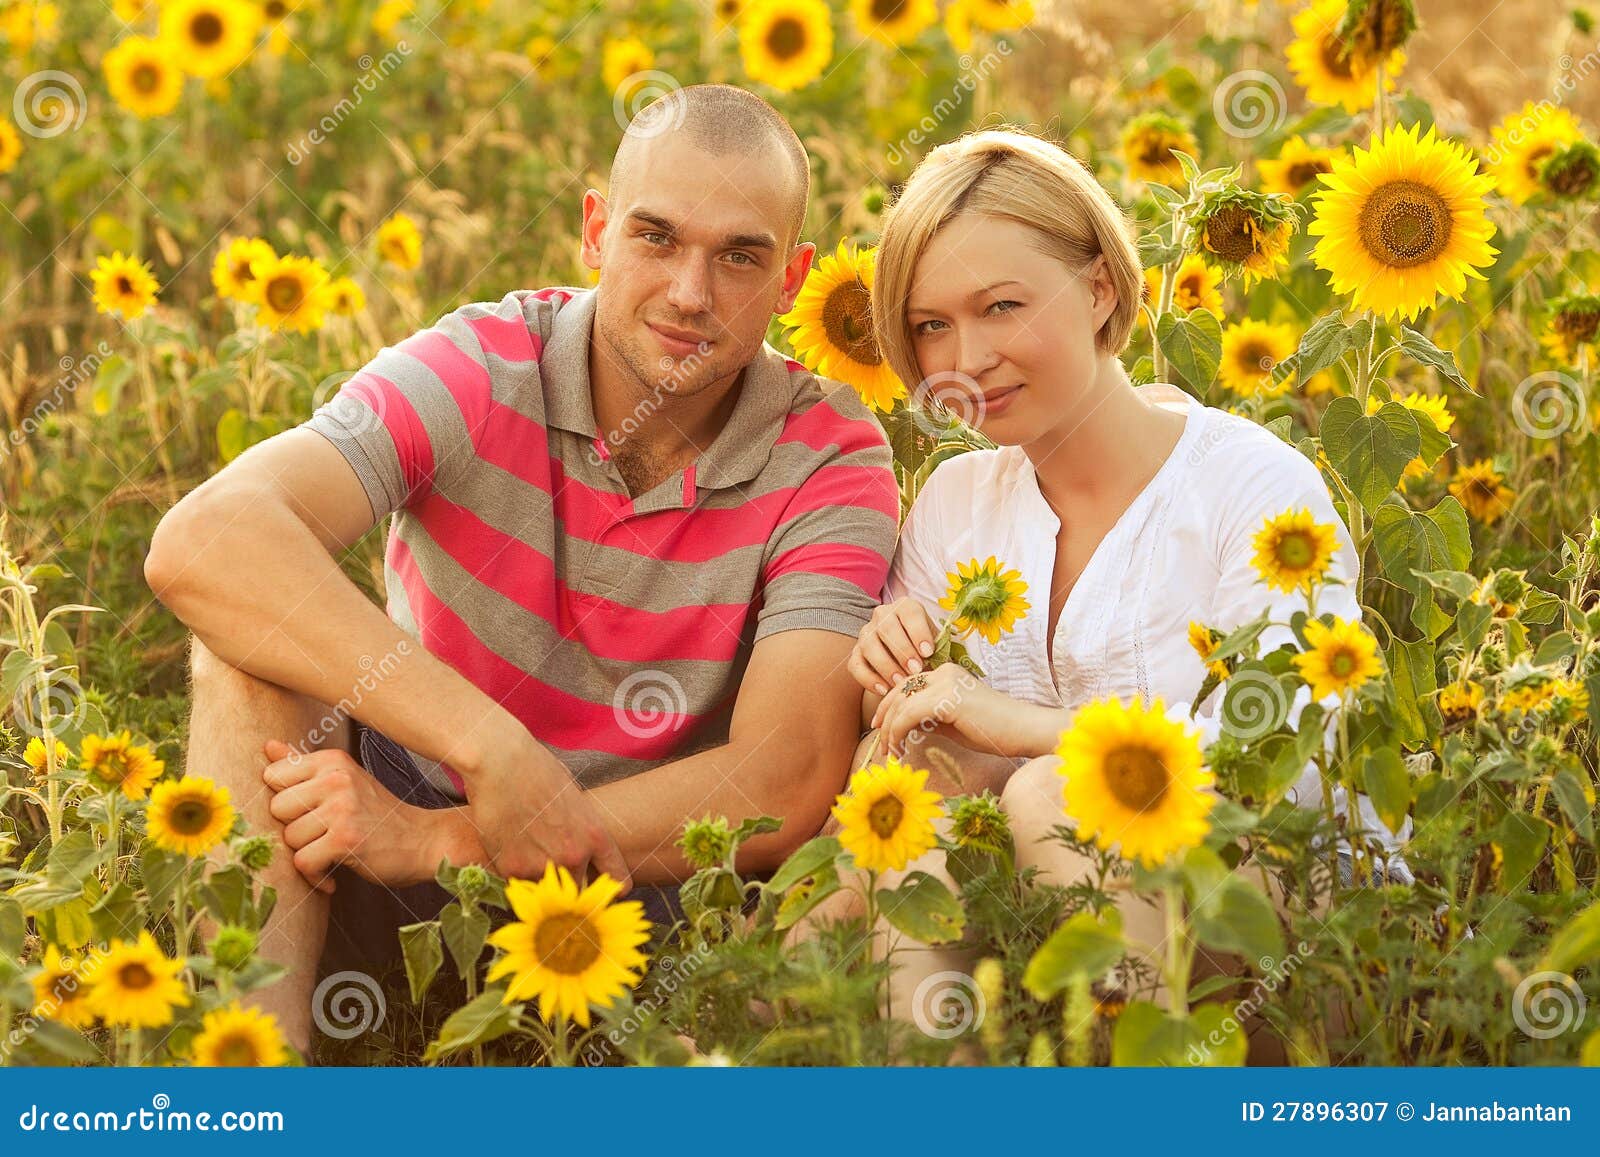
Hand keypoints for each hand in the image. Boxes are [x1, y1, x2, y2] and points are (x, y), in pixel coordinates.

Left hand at [261, 739, 479, 892]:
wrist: (424, 841)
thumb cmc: (379, 814)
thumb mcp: (345, 780)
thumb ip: (303, 765)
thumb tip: (268, 746)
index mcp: (332, 761)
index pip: (273, 776)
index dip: (287, 800)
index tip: (310, 812)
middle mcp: (336, 779)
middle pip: (277, 809)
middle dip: (296, 828)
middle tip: (324, 835)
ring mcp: (342, 808)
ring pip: (289, 839)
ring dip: (308, 854)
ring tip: (332, 853)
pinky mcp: (345, 839)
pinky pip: (303, 863)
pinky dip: (316, 876)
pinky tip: (333, 874)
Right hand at [464, 736, 632, 891]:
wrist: (501, 763)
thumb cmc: (538, 770)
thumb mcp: (574, 799)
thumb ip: (580, 830)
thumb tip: (580, 847)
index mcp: (595, 836)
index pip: (617, 879)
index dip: (612, 889)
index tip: (608, 892)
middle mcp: (574, 856)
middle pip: (577, 890)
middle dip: (568, 884)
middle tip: (552, 868)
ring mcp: (543, 865)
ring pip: (545, 890)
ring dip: (537, 879)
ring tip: (525, 852)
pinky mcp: (512, 869)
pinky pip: (517, 883)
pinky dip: (512, 872)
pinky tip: (506, 847)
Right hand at [849, 597, 938, 694]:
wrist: (908, 660)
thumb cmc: (925, 651)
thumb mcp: (936, 645)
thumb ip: (939, 651)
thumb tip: (943, 664)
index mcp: (906, 607)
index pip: (909, 613)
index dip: (919, 632)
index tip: (928, 652)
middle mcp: (883, 615)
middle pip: (886, 628)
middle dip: (902, 651)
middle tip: (915, 670)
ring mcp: (866, 634)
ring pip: (869, 646)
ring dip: (885, 666)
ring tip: (900, 682)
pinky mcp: (855, 653)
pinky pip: (856, 665)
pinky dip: (868, 679)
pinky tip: (883, 690)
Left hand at [871, 664, 1068, 760]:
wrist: (1023, 730)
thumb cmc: (994, 730)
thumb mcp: (954, 720)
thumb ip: (931, 716)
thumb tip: (906, 724)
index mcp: (947, 673)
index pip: (908, 685)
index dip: (890, 705)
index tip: (881, 726)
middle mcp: (943, 672)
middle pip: (899, 691)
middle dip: (884, 717)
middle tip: (879, 741)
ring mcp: (945, 683)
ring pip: (900, 704)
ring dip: (889, 731)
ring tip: (890, 752)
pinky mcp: (946, 699)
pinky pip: (908, 715)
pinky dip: (897, 734)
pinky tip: (899, 750)